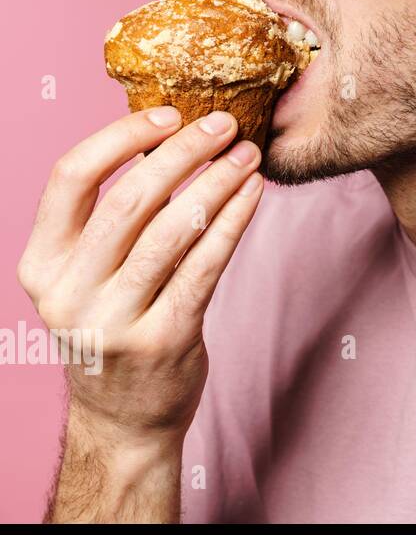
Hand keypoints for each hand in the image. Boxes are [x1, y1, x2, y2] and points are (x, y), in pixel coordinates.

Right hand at [16, 107, 264, 520]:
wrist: (123, 420)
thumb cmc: (114, 327)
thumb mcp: (87, 277)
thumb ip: (112, 219)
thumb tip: (170, 138)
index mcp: (41, 264)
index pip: (70, 177)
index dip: (121, 137)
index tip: (168, 114)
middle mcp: (68, 292)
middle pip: (130, 198)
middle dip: (184, 151)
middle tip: (226, 124)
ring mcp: (114, 320)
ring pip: (175, 228)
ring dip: (219, 181)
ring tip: (248, 155)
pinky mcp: (164, 338)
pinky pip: (207, 264)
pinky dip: (235, 220)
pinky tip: (254, 194)